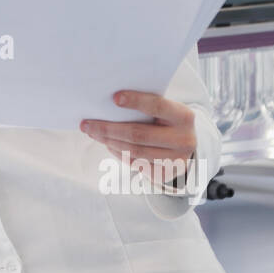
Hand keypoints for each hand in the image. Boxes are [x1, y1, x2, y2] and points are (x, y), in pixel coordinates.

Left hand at [80, 90, 195, 186]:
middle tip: (86, 124)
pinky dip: (118, 153)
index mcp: (184, 116)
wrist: (187, 145)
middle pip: (138, 134)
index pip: (157, 106)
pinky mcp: (165, 174)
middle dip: (108, 129)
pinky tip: (108, 144)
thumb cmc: (167, 120)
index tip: (114, 98)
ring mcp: (175, 160)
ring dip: (108, 141)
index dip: (136, 101)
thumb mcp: (165, 110)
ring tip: (92, 132)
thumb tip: (109, 102)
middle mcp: (183, 140)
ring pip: (133, 151)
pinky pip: (135, 163)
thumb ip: (146, 106)